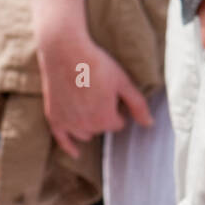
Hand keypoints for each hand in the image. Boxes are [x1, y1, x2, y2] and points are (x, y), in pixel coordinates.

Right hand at [35, 33, 152, 158]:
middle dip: (102, 115)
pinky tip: (76, 153)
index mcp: (105, 119)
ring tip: (88, 105)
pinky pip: (62, 140)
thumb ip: (138, 105)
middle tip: (98, 93)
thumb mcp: (123, 82)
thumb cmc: (96, 64)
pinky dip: (69, 147)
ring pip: (85, 134)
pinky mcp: (55, 119)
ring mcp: (69, 124)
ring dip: (89, 125)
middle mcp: (87, 126)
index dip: (117, 109)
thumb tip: (149, 124)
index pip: (117, 124)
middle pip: (101, 128)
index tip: (112, 94)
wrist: (64, 51)